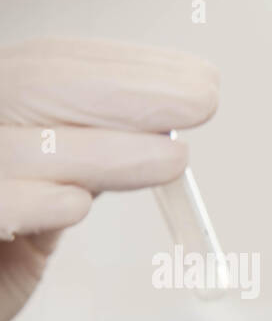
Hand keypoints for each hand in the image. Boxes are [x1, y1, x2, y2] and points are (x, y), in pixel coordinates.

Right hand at [0, 38, 218, 320]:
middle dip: (129, 92)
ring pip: (22, 147)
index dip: (127, 67)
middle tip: (202, 102)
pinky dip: (36, 204)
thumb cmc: (2, 256)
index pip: (52, 64)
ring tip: (174, 159)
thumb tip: (165, 129)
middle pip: (36, 86)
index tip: (199, 78)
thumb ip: (90, 159)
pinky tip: (78, 204)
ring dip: (107, 151)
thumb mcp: (51, 194)